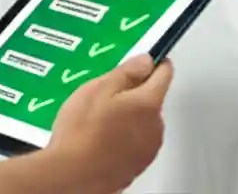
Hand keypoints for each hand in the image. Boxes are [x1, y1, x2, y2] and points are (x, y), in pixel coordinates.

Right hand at [44, 55, 173, 193]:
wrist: (72, 175)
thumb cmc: (82, 131)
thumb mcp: (99, 89)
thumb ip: (127, 72)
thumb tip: (146, 61)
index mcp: (149, 103)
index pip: (164, 73)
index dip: (154, 63)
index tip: (143, 61)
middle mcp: (155, 127)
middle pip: (151, 100)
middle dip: (133, 94)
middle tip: (105, 95)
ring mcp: (148, 149)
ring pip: (143, 122)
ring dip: (128, 117)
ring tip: (98, 120)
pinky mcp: (137, 166)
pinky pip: (135, 142)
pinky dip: (123, 138)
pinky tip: (100, 138)